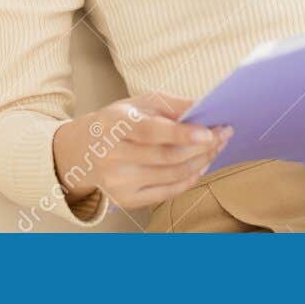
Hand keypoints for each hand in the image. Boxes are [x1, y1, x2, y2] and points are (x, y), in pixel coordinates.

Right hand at [53, 92, 233, 210]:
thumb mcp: (137, 103)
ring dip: (201, 162)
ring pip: (170, 176)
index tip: (210, 132)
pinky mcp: (125, 200)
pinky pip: (166, 193)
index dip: (182, 134)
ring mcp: (117, 182)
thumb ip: (171, 104)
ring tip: (216, 148)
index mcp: (114, 125)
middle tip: (223, 135)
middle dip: (202, 148)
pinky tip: (201, 166)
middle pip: (166, 157)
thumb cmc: (117, 122)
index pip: (151, 132)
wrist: (81, 151)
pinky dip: (189, 180)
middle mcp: (112, 156)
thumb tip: (205, 107)